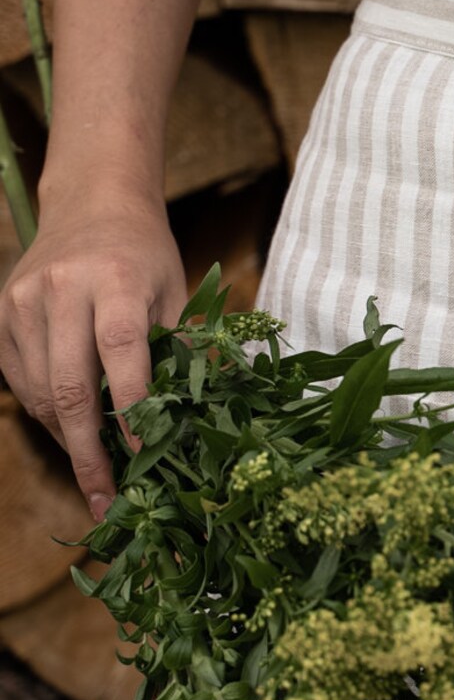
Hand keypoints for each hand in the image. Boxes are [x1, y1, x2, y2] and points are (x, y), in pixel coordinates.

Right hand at [0, 197, 188, 519]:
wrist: (92, 201)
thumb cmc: (145, 252)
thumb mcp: (175, 290)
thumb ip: (176, 351)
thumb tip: (188, 424)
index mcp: (116, 278)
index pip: (120, 352)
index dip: (131, 409)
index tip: (144, 458)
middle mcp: (62, 288)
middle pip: (68, 385)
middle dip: (88, 451)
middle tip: (106, 499)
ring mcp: (23, 301)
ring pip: (38, 392)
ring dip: (67, 439)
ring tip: (96, 470)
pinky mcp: (2, 314)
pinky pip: (20, 380)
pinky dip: (45, 414)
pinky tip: (71, 432)